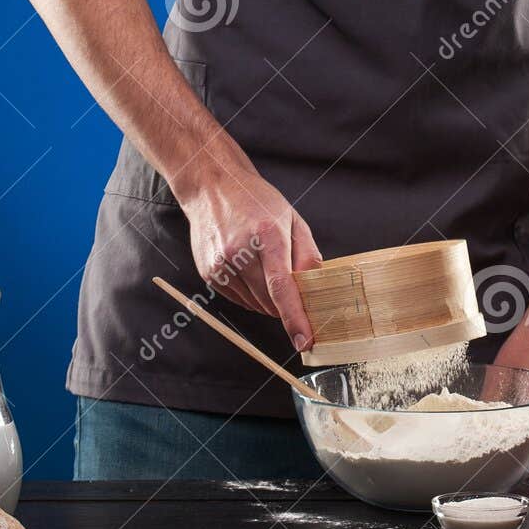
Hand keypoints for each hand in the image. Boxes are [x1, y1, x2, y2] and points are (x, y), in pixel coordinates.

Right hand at [179, 164, 322, 351]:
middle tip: (293, 285)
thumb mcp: (292, 218)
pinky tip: (249, 270)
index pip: (282, 288)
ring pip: (255, 305)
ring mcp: (221, 265)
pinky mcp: (209, 274)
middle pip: (270, 301)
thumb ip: (307, 254)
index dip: (295, 319)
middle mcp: (239, 253)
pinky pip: (239, 300)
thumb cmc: (256, 200)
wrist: (213, 187)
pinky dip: (251, 295)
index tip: (305, 341)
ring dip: (268, 300)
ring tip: (265, 266)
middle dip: (287, 305)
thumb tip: (318, 288)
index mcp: (266, 236)